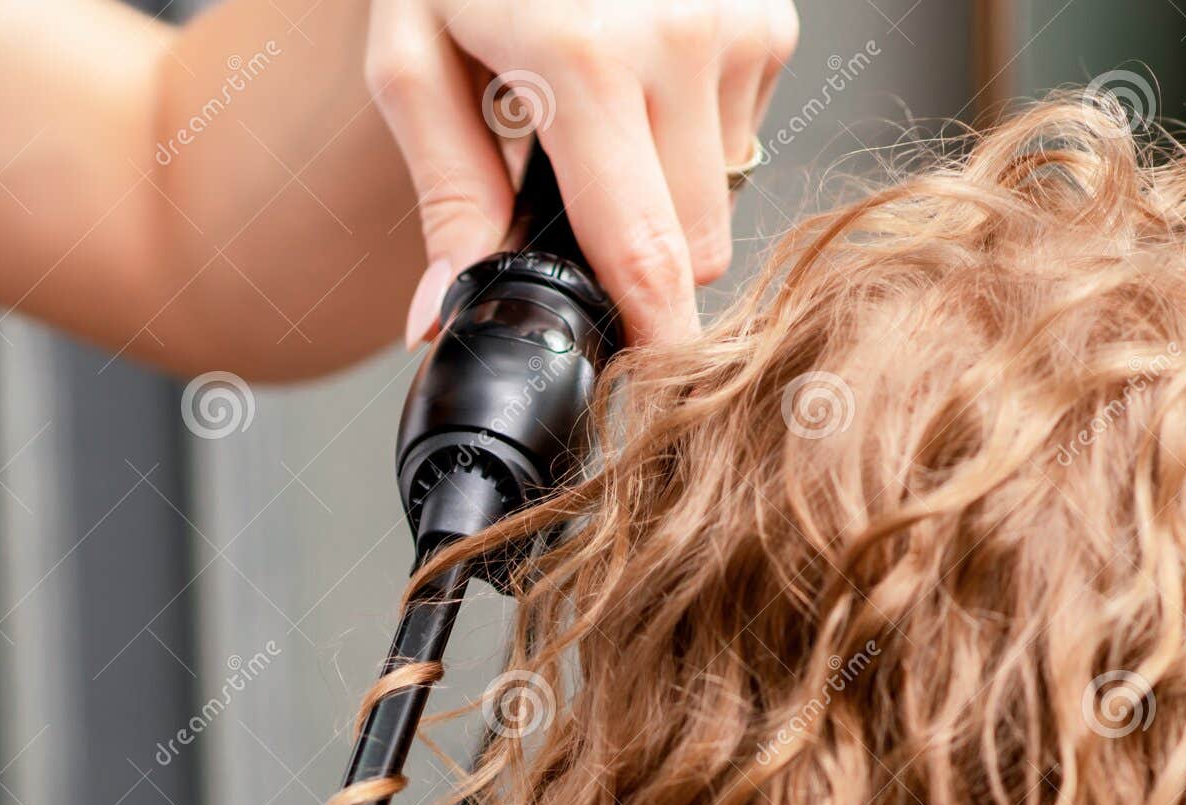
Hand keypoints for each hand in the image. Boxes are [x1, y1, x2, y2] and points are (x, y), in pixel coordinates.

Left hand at [365, 0, 798, 346]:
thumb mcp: (415, 56)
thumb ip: (445, 193)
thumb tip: (442, 314)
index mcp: (584, 61)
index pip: (645, 253)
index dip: (652, 338)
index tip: (649, 387)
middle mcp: (681, 41)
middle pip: (695, 247)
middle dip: (639, 260)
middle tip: (572, 207)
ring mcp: (737, 24)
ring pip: (722, 197)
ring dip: (665, 192)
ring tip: (599, 116)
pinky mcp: (769, 18)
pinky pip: (742, 136)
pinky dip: (692, 135)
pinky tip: (643, 79)